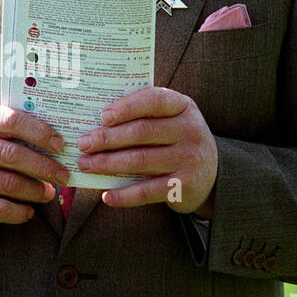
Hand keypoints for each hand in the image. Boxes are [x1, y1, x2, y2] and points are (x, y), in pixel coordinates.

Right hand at [0, 106, 69, 227]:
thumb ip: (9, 133)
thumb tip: (54, 143)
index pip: (9, 120)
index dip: (38, 131)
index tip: (59, 144)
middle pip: (12, 155)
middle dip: (44, 166)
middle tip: (63, 175)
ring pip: (8, 183)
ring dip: (35, 190)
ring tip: (49, 193)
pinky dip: (19, 212)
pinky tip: (29, 210)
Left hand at [76, 86, 217, 215]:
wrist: (213, 176)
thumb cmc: (177, 141)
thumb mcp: (172, 120)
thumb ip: (145, 115)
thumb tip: (97, 121)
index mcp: (183, 107)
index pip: (154, 100)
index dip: (127, 107)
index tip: (102, 116)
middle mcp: (190, 131)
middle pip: (141, 132)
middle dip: (107, 138)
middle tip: (84, 144)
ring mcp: (188, 159)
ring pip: (139, 161)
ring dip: (107, 164)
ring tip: (86, 165)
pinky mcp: (183, 187)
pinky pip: (147, 191)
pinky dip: (123, 195)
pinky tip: (106, 196)